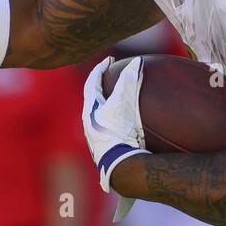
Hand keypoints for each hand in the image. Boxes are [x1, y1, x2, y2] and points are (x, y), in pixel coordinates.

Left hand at [83, 56, 148, 192]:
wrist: (122, 165)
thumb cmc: (122, 132)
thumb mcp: (126, 103)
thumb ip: (130, 81)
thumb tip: (137, 61)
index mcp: (89, 111)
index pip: (92, 83)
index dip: (101, 69)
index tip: (109, 60)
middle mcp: (88, 124)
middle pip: (92, 99)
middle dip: (100, 86)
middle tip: (109, 76)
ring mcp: (95, 138)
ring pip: (97, 115)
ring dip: (105, 104)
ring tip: (115, 98)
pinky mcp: (104, 149)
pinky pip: (106, 128)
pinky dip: (112, 118)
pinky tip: (122, 123)